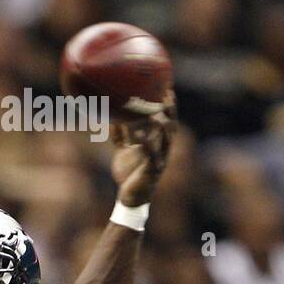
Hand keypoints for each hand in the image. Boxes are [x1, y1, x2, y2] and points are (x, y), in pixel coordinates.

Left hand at [111, 92, 175, 206]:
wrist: (129, 198)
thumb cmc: (128, 173)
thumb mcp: (123, 151)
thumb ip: (120, 136)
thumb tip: (112, 118)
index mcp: (157, 142)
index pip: (165, 118)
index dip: (166, 103)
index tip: (164, 85)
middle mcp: (162, 148)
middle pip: (171, 124)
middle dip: (171, 109)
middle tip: (167, 93)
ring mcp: (160, 158)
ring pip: (166, 138)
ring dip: (163, 124)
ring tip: (158, 112)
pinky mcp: (153, 170)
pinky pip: (151, 154)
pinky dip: (146, 143)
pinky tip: (140, 134)